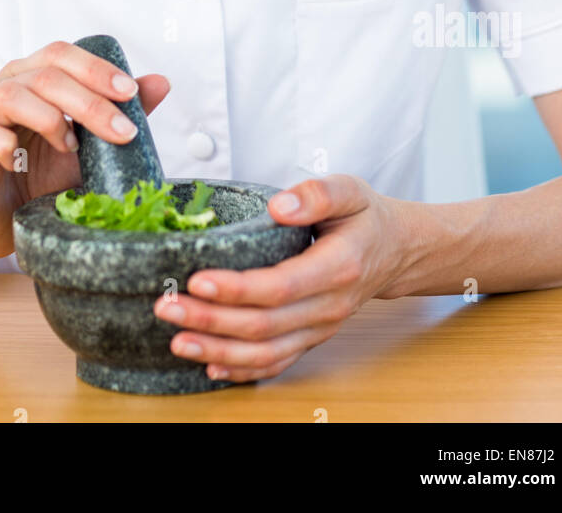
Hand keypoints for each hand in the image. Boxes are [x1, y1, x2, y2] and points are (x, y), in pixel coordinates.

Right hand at [0, 41, 169, 262]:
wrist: (1, 219)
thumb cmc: (43, 174)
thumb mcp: (91, 146)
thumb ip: (120, 112)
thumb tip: (161, 82)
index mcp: (34, 76)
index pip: (63, 55)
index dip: (97, 69)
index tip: (130, 93)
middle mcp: (7, 86)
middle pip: (46, 74)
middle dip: (90, 101)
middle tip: (121, 131)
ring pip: (13, 95)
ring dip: (51, 119)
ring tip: (71, 147)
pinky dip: (8, 144)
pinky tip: (23, 161)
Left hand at [153, 175, 406, 382]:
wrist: (394, 251)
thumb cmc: (366, 218)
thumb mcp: (350, 191)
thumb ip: (316, 194)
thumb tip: (278, 207)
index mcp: (338, 267)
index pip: (281, 286)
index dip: (237, 289)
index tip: (197, 280)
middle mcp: (328, 306)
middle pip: (264, 325)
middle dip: (211, 320)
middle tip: (167, 307)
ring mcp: (319, 328)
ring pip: (266, 353)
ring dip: (218, 351)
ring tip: (177, 340)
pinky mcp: (310, 338)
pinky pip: (276, 363)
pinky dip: (241, 370)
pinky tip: (210, 365)